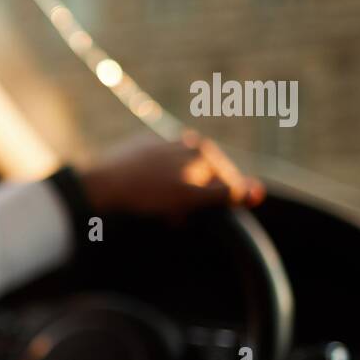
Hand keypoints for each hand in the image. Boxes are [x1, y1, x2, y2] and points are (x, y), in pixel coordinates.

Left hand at [77, 131, 264, 219]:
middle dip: (194, 199)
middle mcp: (185, 141)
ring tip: (160, 211)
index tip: (200, 217)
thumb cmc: (149, 191)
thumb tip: (257, 191)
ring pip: (180, 176)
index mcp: (202, 150)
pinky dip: (156, 186)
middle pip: (202, 178)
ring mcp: (161, 144)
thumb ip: (225, 193)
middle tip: (177, 218)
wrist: (102, 183)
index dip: (217, 204)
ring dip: (175, 195)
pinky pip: (157, 172)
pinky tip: (143, 197)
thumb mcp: (192, 197)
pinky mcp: (139, 150)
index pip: (226, 181)